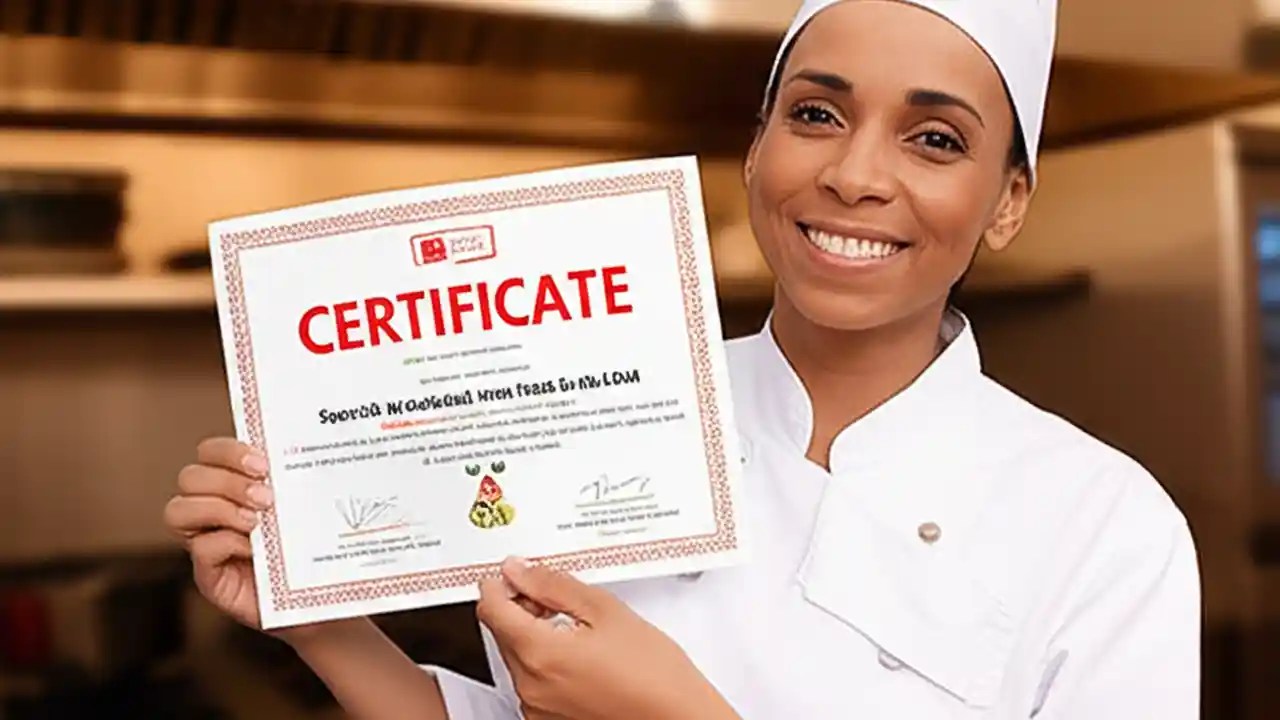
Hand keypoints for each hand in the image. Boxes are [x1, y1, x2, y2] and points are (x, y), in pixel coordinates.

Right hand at [163, 437, 333, 643]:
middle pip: (190, 476)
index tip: (264, 463)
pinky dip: (226, 542)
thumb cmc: (313, 551)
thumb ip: (295, 484)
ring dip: (220, 508)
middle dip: (228, 481)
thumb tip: (309, 455)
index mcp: (234, 485)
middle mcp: (212, 511)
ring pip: (178, 510)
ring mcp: (206, 543)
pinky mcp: (209, 576)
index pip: (209, 452)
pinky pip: (199, 549)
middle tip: (266, 496)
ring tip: (258, 520)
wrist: (320, 602)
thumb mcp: (306, 509)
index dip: (229, 451)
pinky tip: (255, 548)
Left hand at [476, 559, 737, 719]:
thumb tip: (519, 570)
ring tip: (578, 628)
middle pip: (502, 632)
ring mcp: (536, 707)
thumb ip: (553, 585)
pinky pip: (532, 681)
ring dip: (535, 635)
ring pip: (518, 656)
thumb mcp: (605, 610)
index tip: (516, 573)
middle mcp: (529, 685)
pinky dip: (546, 663)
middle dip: (523, 608)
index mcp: (539, 653)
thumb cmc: (652, 673)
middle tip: (558, 598)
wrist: (677, 716)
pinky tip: (581, 655)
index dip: (501, 583)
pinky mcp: (547, 719)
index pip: (490, 607)